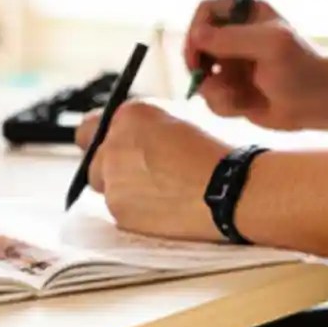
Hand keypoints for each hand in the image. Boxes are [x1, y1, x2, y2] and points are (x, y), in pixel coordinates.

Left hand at [76, 100, 229, 241]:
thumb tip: (140, 135)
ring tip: (163, 192)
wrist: (235, 189)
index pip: (92, 126)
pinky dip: (136, 211)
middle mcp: (113, 144)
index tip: (116, 148)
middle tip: (142, 174)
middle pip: (94, 158)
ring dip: (124, 189)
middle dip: (111, 166)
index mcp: (129, 115)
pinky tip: (166, 207)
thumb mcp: (185, 120)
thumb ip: (150, 126)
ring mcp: (112, 179)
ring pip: (106, 186)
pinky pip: (120, 210)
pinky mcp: (119, 210)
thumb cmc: (222, 152)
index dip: (103, 138)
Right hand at [184, 0, 327, 130]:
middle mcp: (235, 37)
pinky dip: (225, 105)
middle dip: (199, 66)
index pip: (206, 12)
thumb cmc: (302, 70)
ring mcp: (232, 64)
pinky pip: (211, 97)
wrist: (320, 105)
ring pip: (201, 75)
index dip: (196, 30)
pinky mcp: (232, 89)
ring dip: (215, 90)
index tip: (197, 53)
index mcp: (247, 15)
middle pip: (195, 44)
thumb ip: (231, 37)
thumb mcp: (269, 46)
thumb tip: (195, 36)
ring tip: (238, 98)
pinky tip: (247, 107)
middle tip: (206, 79)